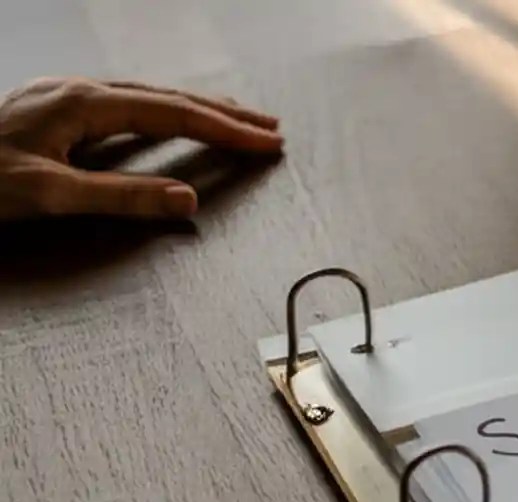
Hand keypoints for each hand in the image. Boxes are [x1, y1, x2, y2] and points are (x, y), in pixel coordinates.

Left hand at [0, 77, 282, 220]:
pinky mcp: (52, 108)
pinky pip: (125, 101)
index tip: (268, 144)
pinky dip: (162, 109)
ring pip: (148, 94)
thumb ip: (122, 198)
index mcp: (85, 103)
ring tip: (235, 120)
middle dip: (224, 114)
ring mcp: (63, 94)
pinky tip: (166, 117)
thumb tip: (189, 200)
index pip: (176, 114)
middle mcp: (78, 89)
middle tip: (270, 129)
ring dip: (197, 108)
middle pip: (169, 96)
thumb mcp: (51, 197)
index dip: (227, 131)